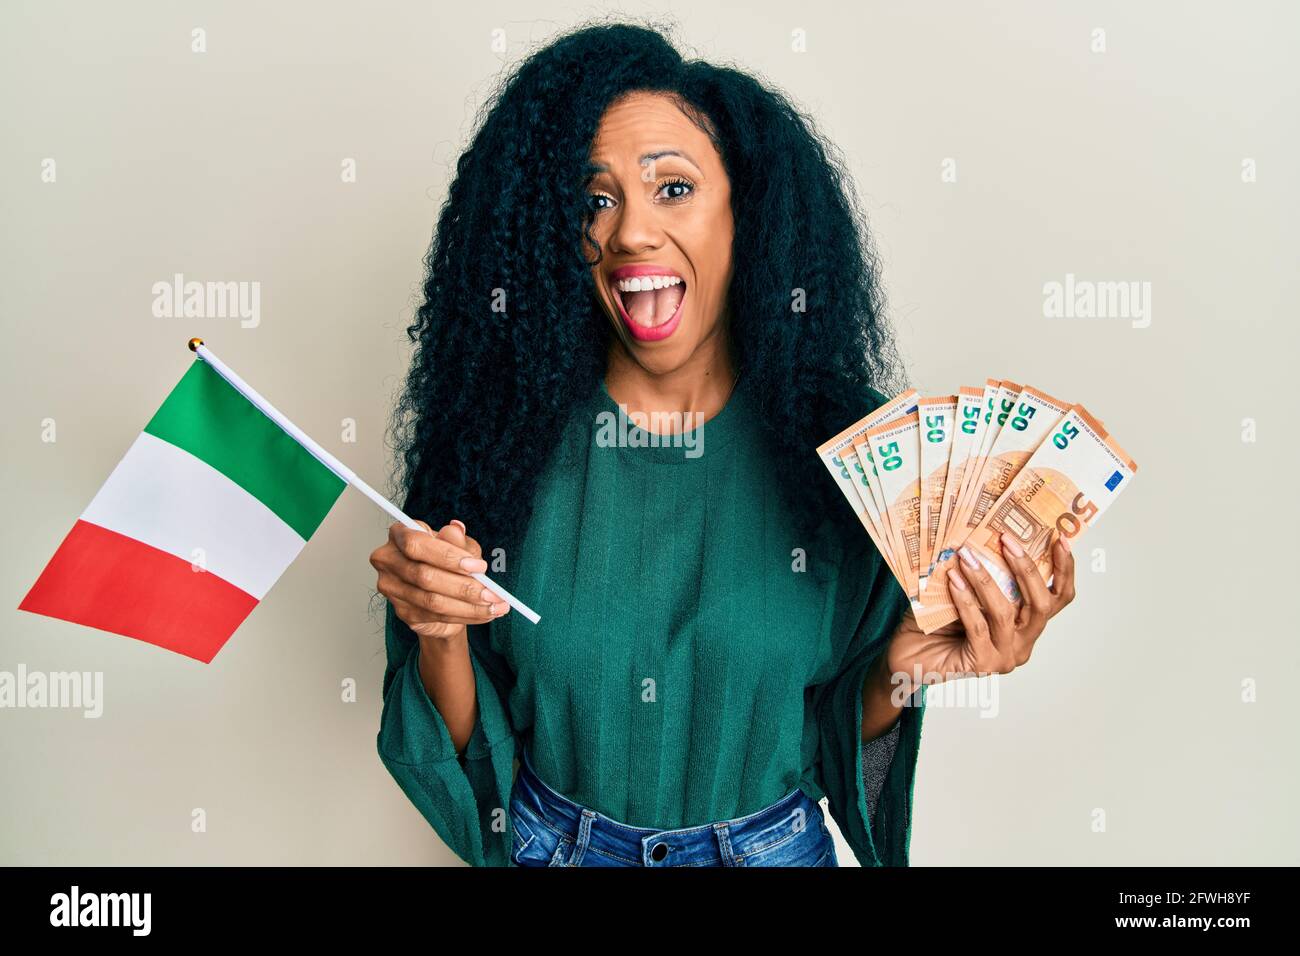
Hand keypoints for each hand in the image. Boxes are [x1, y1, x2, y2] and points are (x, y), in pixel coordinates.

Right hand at [370, 518, 507, 640]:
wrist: (441, 589)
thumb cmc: (448, 561)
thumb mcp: (460, 547)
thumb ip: (458, 542)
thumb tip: (456, 530)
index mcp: (400, 534)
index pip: (417, 545)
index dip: (448, 556)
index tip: (479, 566)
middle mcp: (388, 560)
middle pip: (424, 577)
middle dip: (464, 587)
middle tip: (492, 593)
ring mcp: (391, 588)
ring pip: (432, 601)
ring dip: (469, 607)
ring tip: (495, 606)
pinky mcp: (402, 611)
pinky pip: (436, 617)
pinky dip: (465, 617)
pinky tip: (485, 614)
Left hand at [885, 532, 1076, 689]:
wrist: (909, 655)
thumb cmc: (937, 622)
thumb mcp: (966, 591)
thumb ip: (984, 574)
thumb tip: (984, 535)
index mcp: (1027, 625)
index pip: (1058, 598)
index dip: (1064, 570)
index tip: (1060, 539)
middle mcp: (1023, 643)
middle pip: (1041, 604)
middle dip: (1026, 568)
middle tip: (1006, 539)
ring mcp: (1005, 656)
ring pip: (1006, 613)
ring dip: (985, 579)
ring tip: (966, 555)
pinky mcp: (983, 664)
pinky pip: (978, 626)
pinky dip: (966, 599)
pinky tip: (953, 579)